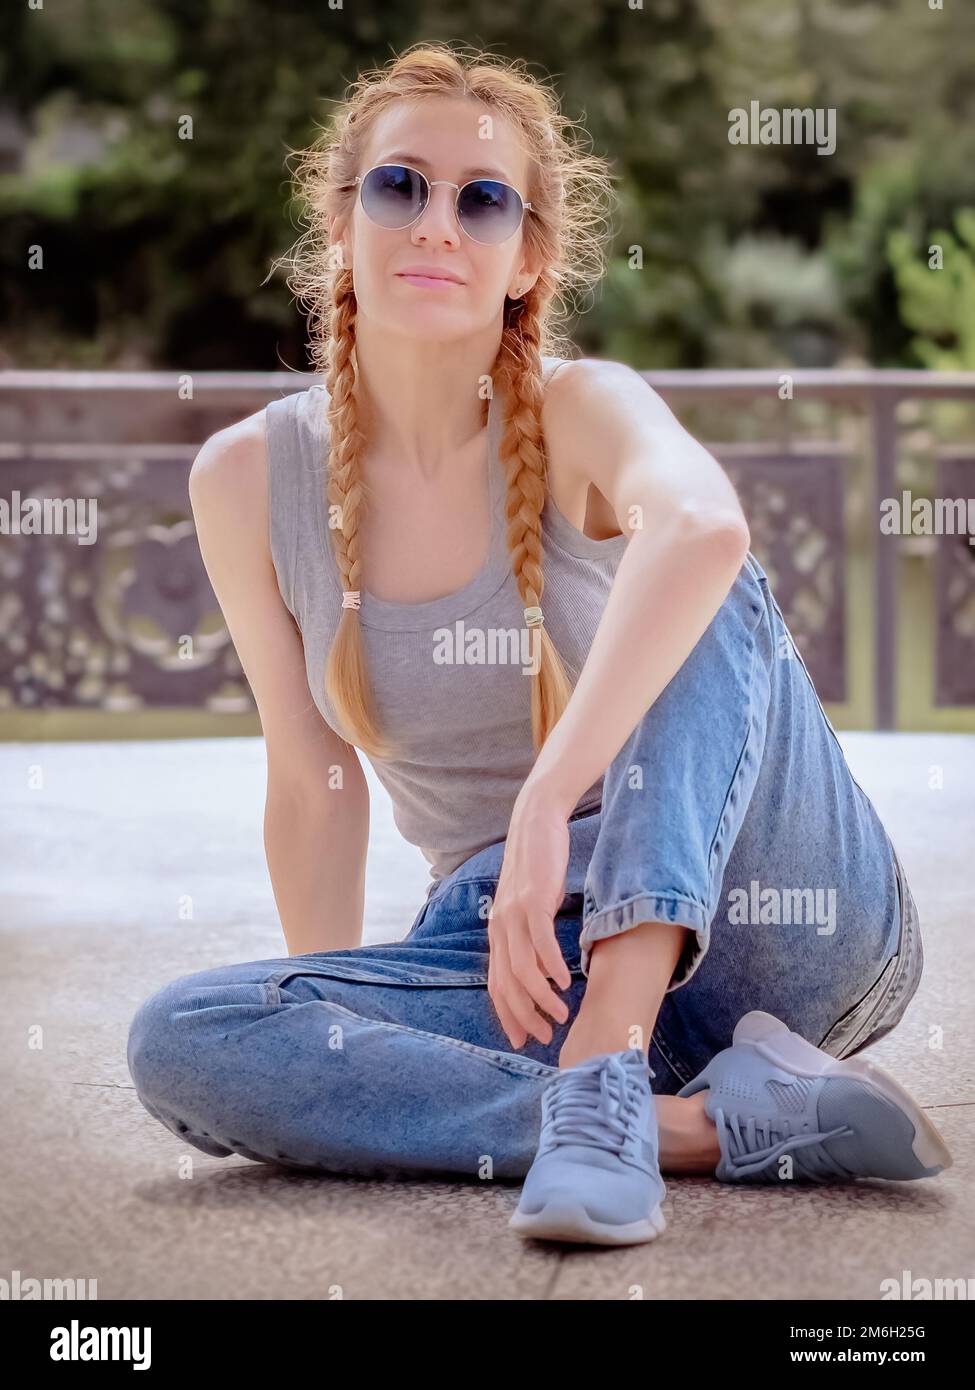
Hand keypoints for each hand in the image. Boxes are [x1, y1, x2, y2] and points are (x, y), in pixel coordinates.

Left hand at [487, 786, 573, 1048]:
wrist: (536, 823)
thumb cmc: (538, 867)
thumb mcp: (529, 907)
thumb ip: (529, 936)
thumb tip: (542, 969)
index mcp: (497, 932)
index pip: (497, 985)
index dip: (509, 1016)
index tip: (524, 1039)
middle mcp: (500, 927)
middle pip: (507, 985)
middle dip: (525, 1016)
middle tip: (545, 1035)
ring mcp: (514, 915)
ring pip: (523, 970)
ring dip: (541, 998)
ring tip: (561, 1013)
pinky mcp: (533, 901)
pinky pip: (540, 942)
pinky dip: (553, 966)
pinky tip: (566, 981)